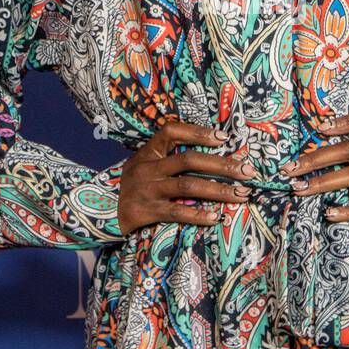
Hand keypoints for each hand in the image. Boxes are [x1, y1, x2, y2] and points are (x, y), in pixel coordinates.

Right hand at [117, 118, 256, 236]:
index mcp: (148, 152)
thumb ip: (168, 158)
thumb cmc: (134, 186)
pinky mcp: (146, 212)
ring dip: (219, 191)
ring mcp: (146, 190)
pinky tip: (217, 217)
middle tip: (247, 171)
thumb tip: (212, 153)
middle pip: (188, 160)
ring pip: (187, 187)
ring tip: (241, 194)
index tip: (223, 138)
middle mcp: (147, 168)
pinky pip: (177, 213)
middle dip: (222, 165)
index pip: (171, 131)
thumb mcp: (144, 165)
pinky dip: (199, 215)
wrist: (101, 211)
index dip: (198, 132)